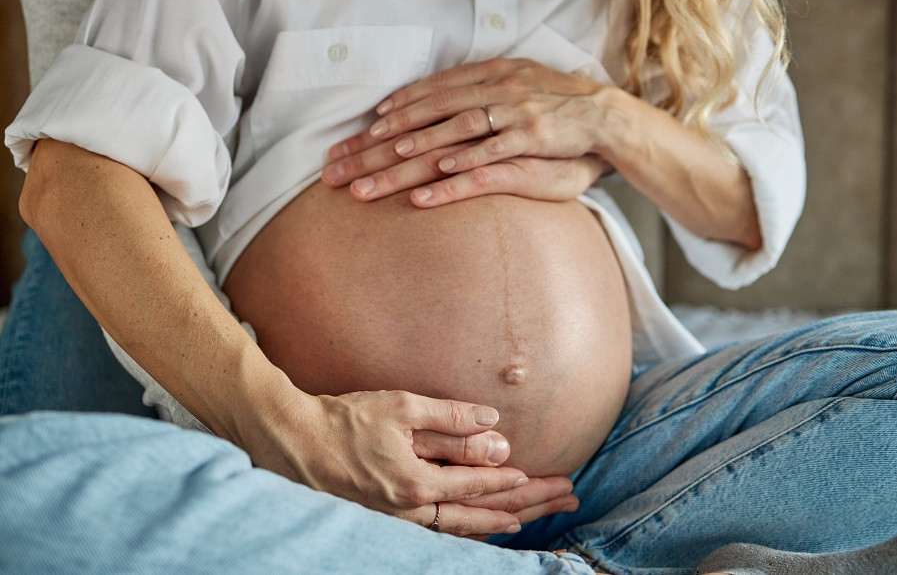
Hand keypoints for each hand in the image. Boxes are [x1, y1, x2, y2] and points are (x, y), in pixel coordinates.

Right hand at [245, 388, 573, 536]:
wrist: (292, 440)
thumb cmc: (344, 420)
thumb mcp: (401, 408)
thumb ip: (450, 420)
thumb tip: (494, 429)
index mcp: (417, 482)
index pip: (479, 482)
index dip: (514, 480)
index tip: (544, 476)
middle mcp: (411, 510)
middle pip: (480, 513)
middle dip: (526, 506)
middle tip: (562, 499)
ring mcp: (398, 519)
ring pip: (460, 527)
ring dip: (499, 521)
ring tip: (530, 520)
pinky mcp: (386, 518)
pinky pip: (437, 531)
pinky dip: (465, 530)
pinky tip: (479, 525)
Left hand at [322, 58, 617, 205]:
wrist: (607, 115)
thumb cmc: (560, 106)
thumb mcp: (519, 84)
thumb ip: (484, 91)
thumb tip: (450, 100)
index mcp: (490, 75)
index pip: (432, 90)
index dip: (397, 108)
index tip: (366, 127)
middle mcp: (495, 89)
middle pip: (429, 113)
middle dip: (383, 138)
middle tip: (346, 161)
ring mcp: (512, 113)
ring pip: (452, 132)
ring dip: (414, 151)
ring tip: (380, 168)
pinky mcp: (532, 138)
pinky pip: (490, 155)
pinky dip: (461, 165)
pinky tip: (434, 178)